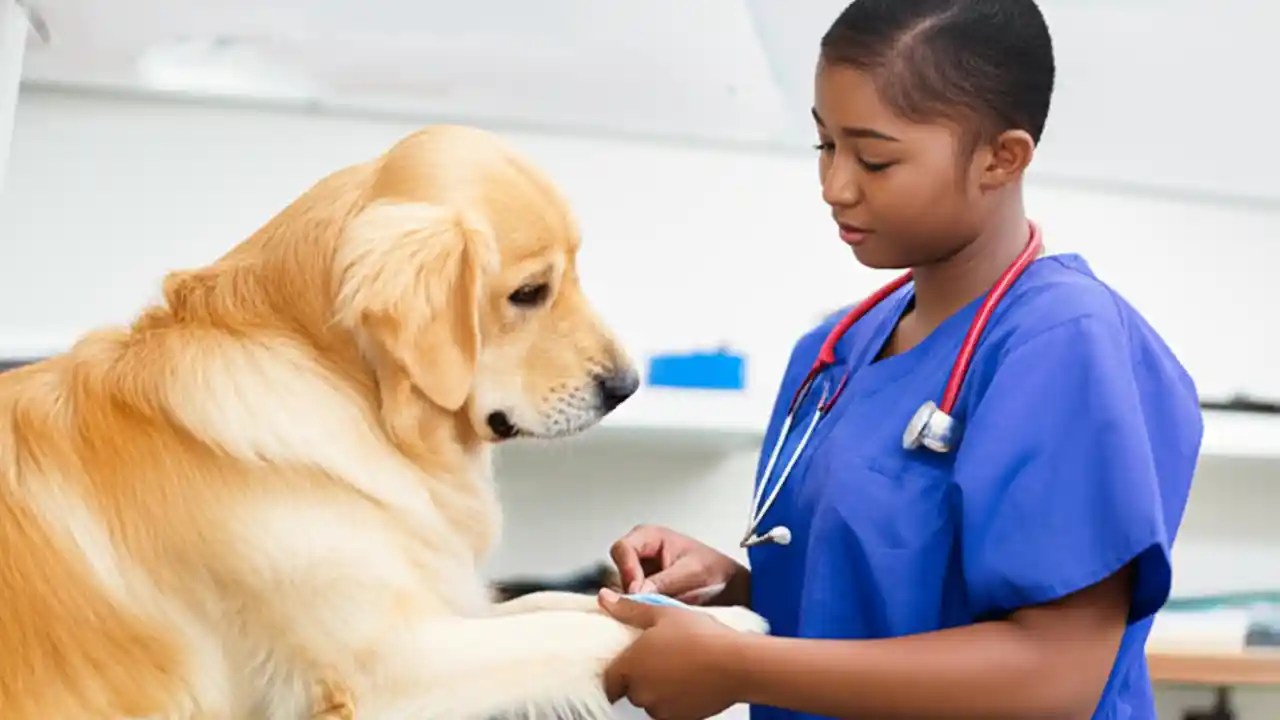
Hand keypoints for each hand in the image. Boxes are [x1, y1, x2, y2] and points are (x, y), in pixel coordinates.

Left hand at [599, 589, 743, 719]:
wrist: (737, 664)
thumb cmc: (701, 637)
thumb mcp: (662, 613)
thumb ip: (629, 609)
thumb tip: (605, 599)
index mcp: (630, 668)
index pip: (609, 681)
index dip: (618, 671)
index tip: (630, 661)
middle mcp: (641, 694)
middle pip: (631, 690)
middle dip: (642, 676)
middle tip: (661, 655)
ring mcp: (662, 710)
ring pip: (652, 700)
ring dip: (660, 687)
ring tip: (680, 664)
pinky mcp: (682, 719)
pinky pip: (672, 709)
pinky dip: (678, 698)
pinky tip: (692, 678)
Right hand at [609, 525, 749, 604]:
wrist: (730, 590)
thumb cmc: (715, 572)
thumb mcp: (691, 573)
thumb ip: (663, 581)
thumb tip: (636, 593)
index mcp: (651, 537)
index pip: (623, 549)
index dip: (626, 569)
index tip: (636, 590)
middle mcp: (641, 553)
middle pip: (618, 568)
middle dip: (629, 586)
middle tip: (642, 602)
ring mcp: (641, 574)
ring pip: (621, 587)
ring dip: (633, 600)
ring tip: (653, 609)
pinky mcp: (644, 594)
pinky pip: (629, 602)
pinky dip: (637, 609)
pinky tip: (650, 615)